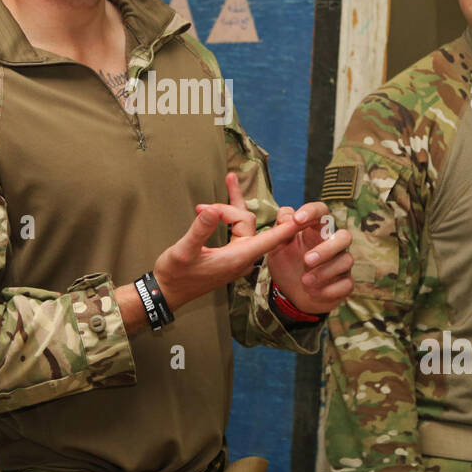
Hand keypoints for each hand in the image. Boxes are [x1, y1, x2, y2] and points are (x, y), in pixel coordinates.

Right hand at [153, 175, 299, 308]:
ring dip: (230, 207)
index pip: (269, 241)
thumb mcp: (184, 251)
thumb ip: (200, 230)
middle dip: (227, 209)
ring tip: (230, 180)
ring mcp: (236, 256)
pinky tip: (226, 199)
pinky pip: (236, 230)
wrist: (166, 292)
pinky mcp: (229, 255)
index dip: (287, 228)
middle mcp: (241, 257)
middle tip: (200, 209)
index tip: (305, 219)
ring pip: (242, 224)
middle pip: (247, 223)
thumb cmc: (175, 274)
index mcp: (236, 257)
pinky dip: (228, 215)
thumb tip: (211, 210)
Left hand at [263, 196, 352, 314]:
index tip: (297, 220)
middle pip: (345, 236)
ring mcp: (341, 264)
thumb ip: (280, 228)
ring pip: (346, 261)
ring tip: (304, 281)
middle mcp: (333, 244)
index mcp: (316, 230)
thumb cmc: (287, 263)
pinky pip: (346, 284)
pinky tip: (312, 292)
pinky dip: (329, 289)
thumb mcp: (277, 246)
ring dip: (325, 272)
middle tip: (306, 260)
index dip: (312, 212)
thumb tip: (287, 216)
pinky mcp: (345, 283)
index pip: (322, 212)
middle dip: (327, 248)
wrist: (290, 293)